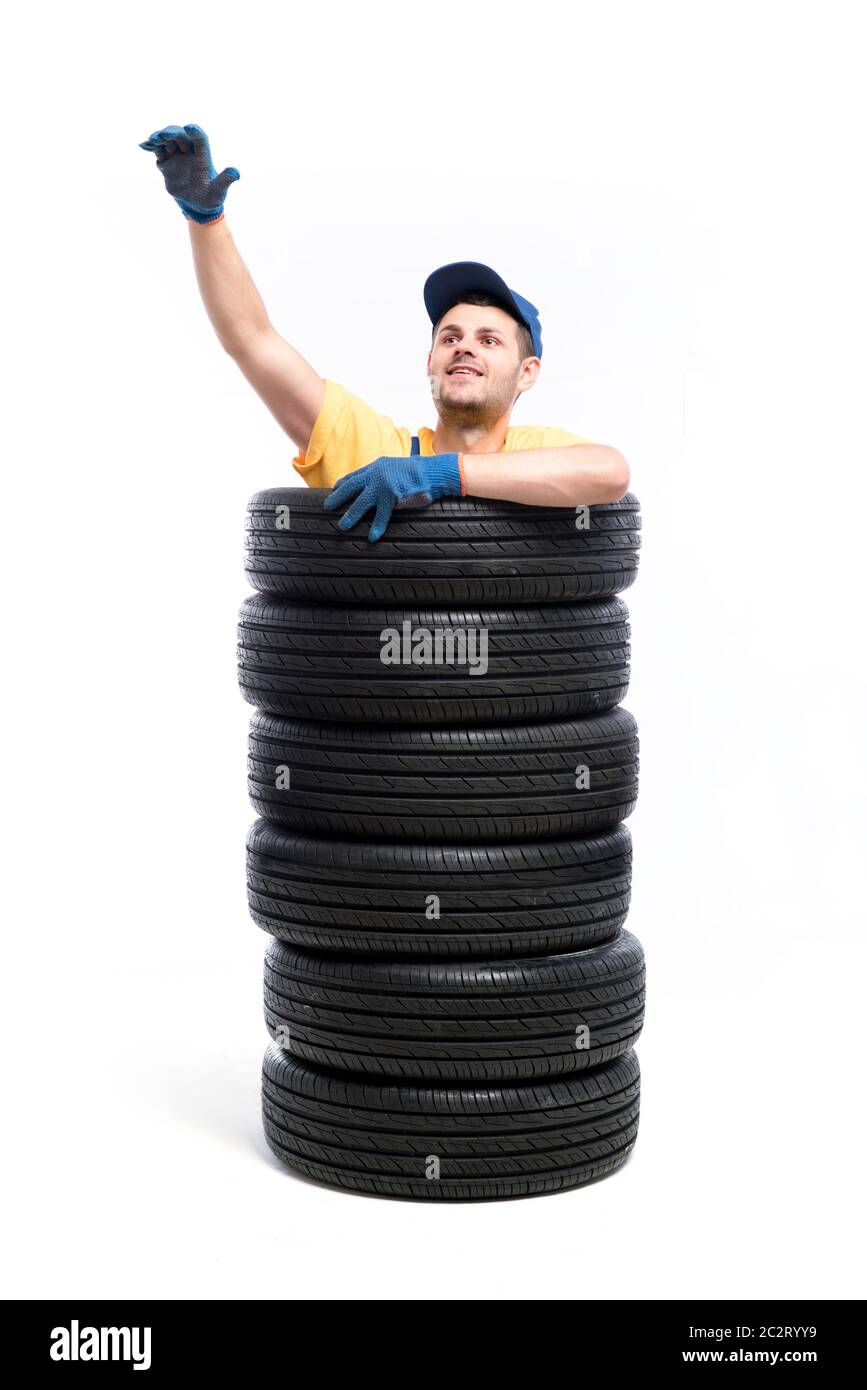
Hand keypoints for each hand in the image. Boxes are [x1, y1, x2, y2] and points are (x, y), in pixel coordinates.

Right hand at [139, 123, 238, 223]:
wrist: (196, 207)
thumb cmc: (211, 199)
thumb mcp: (218, 192)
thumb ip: (225, 181)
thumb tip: (236, 173)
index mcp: (203, 155)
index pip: (200, 138)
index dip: (195, 132)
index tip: (189, 128)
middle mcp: (189, 152)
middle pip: (180, 135)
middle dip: (172, 133)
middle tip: (162, 136)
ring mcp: (177, 156)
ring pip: (167, 141)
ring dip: (159, 138)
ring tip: (152, 141)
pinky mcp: (166, 163)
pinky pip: (158, 151)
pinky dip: (151, 147)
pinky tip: (144, 145)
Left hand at [323, 451, 463, 541]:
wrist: (433, 471)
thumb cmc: (418, 471)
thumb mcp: (397, 468)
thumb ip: (385, 476)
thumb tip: (378, 487)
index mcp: (377, 466)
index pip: (355, 475)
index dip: (343, 483)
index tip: (334, 488)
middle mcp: (376, 474)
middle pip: (351, 487)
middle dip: (338, 497)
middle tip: (327, 506)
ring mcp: (383, 485)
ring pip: (361, 503)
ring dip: (351, 515)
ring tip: (342, 525)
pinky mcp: (392, 496)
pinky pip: (382, 515)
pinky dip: (377, 527)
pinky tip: (372, 537)